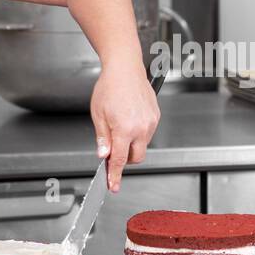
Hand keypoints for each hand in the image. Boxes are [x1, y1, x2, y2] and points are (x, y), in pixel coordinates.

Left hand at [90, 60, 159, 191]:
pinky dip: (138, 133)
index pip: (120, 160)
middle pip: (136, 158)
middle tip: (113, 149)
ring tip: (121, 124)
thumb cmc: (110, 87)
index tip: (113, 186)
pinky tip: (129, 118)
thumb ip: (103, 138)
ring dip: (132, 144)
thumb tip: (104, 155)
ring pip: (143, 145)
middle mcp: (141, 127)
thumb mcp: (98, 115)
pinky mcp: (156, 116)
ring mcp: (151, 122)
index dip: (115, 175)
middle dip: (125, 159)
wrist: (125, 68)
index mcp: (124, 129)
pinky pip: (148, 133)